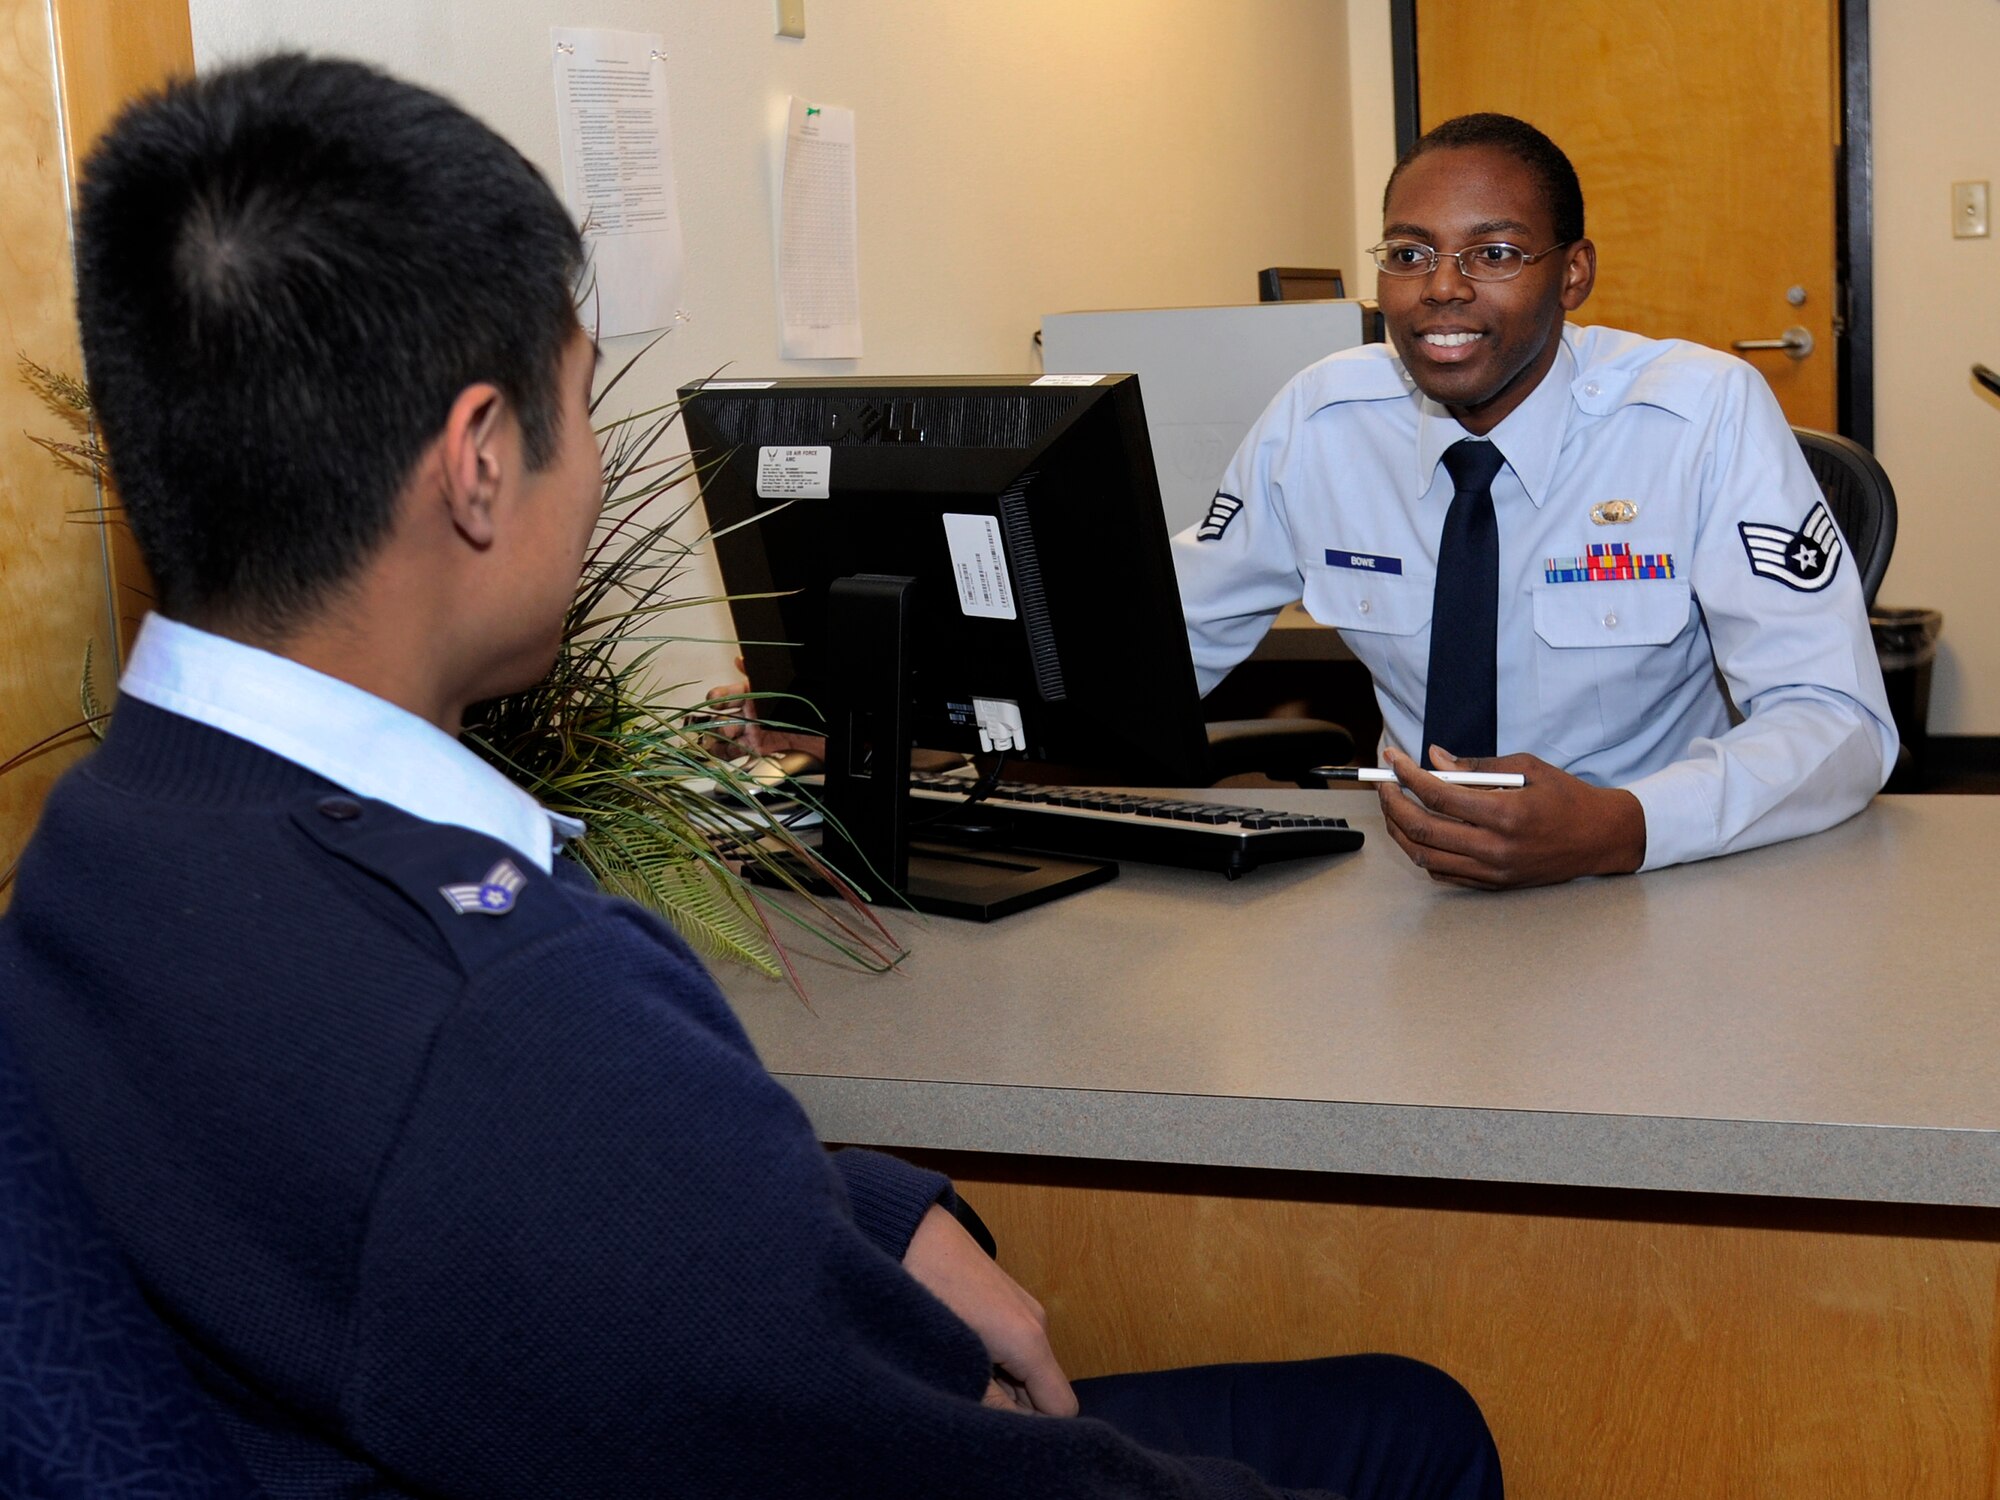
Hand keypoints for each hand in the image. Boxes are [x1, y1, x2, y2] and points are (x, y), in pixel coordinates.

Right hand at [701, 657, 826, 760]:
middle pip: (722, 717)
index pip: (727, 695)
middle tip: (719, 726)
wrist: (825, 733)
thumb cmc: (806, 704)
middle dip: (715, 722)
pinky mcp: (759, 749)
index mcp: (754, 695)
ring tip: (717, 741)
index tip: (712, 699)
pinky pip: (737, 752)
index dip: (717, 696)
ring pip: (725, 736)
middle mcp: (751, 713)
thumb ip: (758, 672)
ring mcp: (754, 732)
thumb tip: (740, 660)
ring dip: (716, 739)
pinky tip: (721, 753)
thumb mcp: (782, 683)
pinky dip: (726, 754)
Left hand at [904, 1204, 1076, 1416]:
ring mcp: (1020, 1307)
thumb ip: (991, 1405)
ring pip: (1022, 1369)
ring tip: (953, 1378)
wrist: (905, 1229)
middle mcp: (1036, 1323)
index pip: (1062, 1409)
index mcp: (1031, 1340)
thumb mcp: (957, 1361)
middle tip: (965, 1406)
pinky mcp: (1002, 1298)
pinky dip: (988, 1361)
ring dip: (996, 1385)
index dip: (1035, 1430)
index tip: (996, 1435)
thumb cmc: (927, 1291)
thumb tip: (1016, 1437)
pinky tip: (954, 1355)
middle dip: (1011, 1408)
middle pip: (1040, 1390)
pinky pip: (1009, 1346)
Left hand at [1374, 744, 1646, 889]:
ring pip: (1424, 855)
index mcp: (1506, 814)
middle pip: (1422, 829)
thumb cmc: (1567, 798)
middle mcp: (1496, 848)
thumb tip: (1435, 758)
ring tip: (1393, 805)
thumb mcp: (1527, 768)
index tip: (1393, 758)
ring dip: (1399, 829)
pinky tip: (1418, 830)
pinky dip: (1422, 851)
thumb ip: (1477, 766)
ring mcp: (1492, 871)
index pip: (1438, 796)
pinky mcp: (1492, 884)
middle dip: (1392, 802)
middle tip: (1384, 782)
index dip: (1407, 775)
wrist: (1600, 838)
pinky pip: (1442, 872)